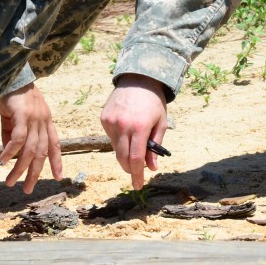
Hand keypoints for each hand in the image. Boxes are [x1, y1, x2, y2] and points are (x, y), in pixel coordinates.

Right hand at [0, 82, 62, 193]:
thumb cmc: (13, 94)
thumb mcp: (17, 117)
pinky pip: (18, 139)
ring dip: (21, 168)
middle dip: (35, 173)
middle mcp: (43, 120)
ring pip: (30, 149)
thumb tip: (10, 155)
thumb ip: (14, 134)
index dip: (57, 161)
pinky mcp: (23, 115)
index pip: (54, 144)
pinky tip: (3, 161)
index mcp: (46, 120)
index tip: (59, 177)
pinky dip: (11, 152)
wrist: (10, 74)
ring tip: (12, 180)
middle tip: (27, 189)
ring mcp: (35, 118)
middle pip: (42, 152)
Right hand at [100, 74, 167, 189]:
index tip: (138, 185)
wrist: (138, 79)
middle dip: (130, 169)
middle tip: (136, 173)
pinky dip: (119, 141)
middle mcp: (123, 125)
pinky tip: (126, 132)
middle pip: (123, 158)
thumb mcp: (161, 123)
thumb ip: (155, 146)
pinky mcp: (104, 118)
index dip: (137, 175)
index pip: (136, 159)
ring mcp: (111, 122)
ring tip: (134, 146)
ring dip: (124, 155)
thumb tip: (152, 166)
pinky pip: (111, 137)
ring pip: (116, 149)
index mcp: (140, 127)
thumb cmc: (153, 102)